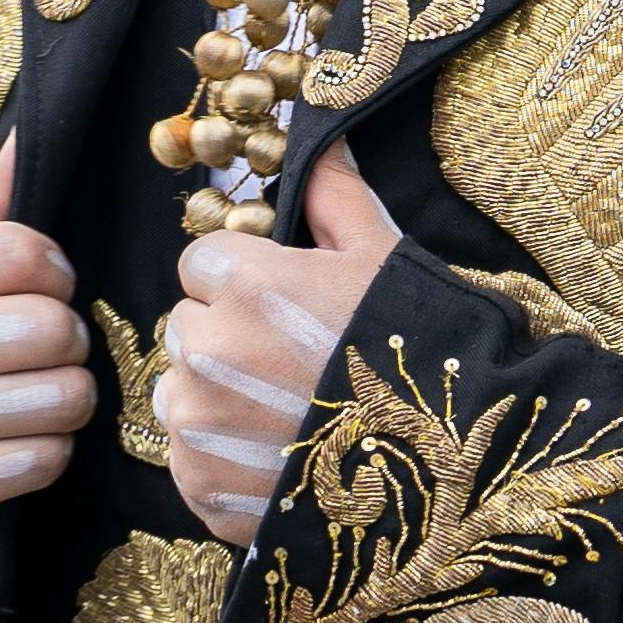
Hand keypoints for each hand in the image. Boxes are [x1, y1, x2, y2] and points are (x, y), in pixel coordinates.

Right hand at [0, 138, 89, 551]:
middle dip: (66, 337)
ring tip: (34, 392)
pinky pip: (49, 457)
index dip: (54, 271)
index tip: (38, 287)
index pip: (26, 252)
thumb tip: (30, 136)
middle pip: (53, 326)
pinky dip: (47, 449)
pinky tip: (15, 438)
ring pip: (65, 394)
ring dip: (66, 396)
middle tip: (41, 347)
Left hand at [157, 150, 398, 551]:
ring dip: (217, 396)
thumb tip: (320, 138)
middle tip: (294, 362)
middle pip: (189, 324)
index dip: (243, 281)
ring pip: (180, 390)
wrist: (441, 471)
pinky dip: (222, 456)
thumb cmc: (417, 347)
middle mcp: (203, 349)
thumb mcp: (383, 254)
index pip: (202, 262)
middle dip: (228, 336)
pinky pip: (188, 455)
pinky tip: (279, 457)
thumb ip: (333, 192)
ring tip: (287, 413)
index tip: (286, 306)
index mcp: (241, 282)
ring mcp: (196, 423)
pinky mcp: (197, 484)